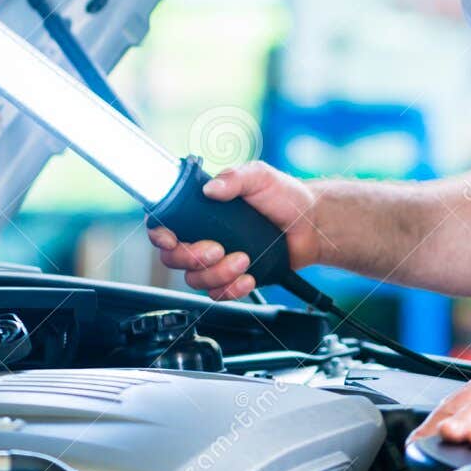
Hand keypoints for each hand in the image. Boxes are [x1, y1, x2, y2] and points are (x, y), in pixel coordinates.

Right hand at [145, 160, 321, 300]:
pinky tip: (248, 277)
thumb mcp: (259, 177)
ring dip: (217, 274)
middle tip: (217, 249)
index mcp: (201, 210)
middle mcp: (203, 235)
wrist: (310, 226)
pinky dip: (231, 289)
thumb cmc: (284, 197)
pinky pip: (218, 294)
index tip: (172, 239)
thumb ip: (235, 178)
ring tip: (244, 260)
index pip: (164, 224)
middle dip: (192, 257)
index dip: (160, 235)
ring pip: (195, 279)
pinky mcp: (232, 278)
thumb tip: (212, 188)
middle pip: (173, 258)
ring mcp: (216, 259)